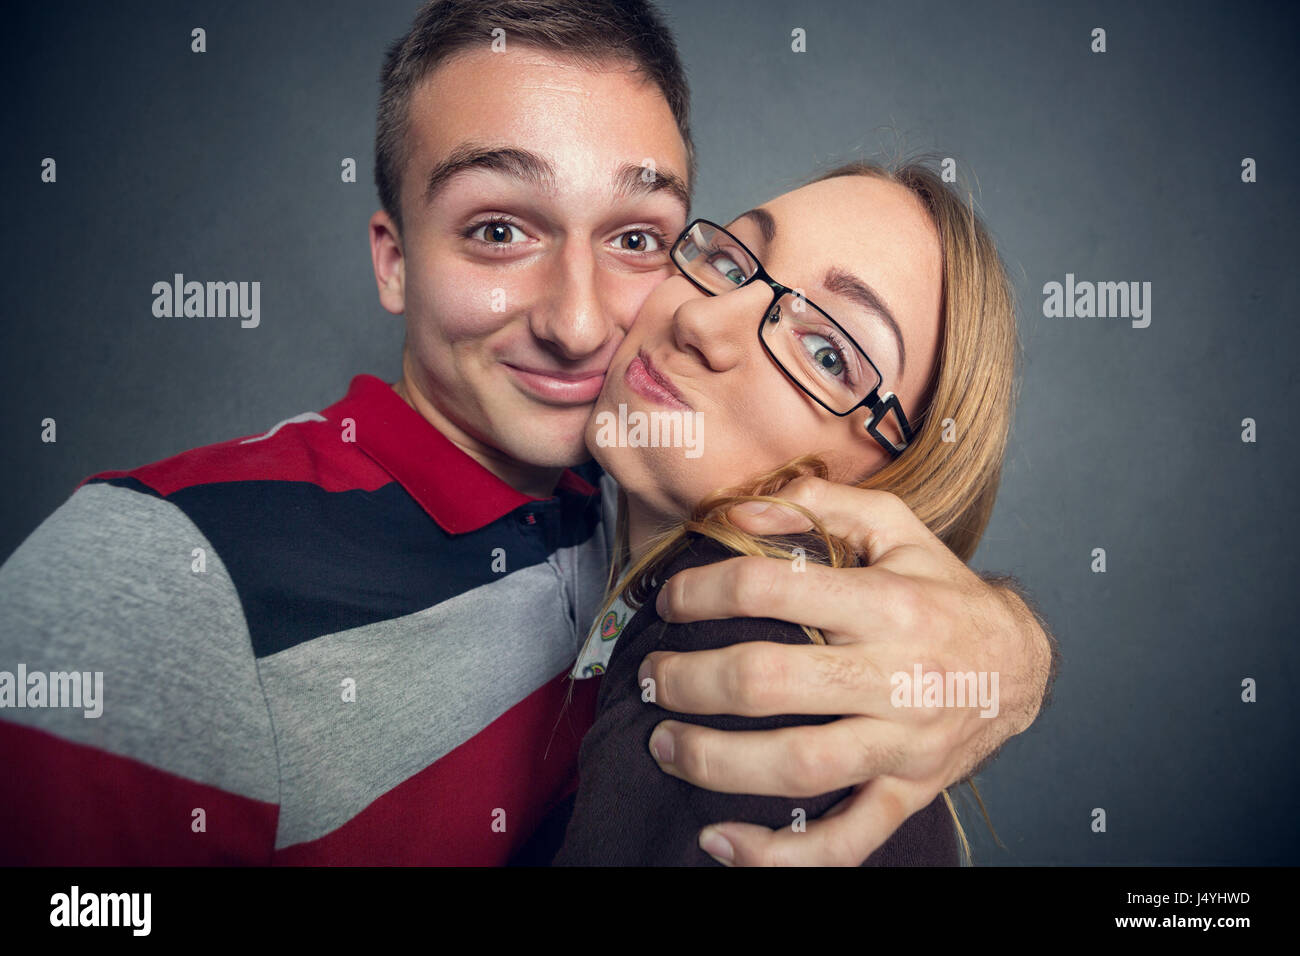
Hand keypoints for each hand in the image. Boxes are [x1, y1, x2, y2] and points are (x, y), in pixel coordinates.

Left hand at [638, 476, 1052, 865]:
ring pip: (800, 766)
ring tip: (664, 746)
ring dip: (715, 762)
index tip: (671, 602)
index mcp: (888, 603)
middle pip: (769, 683)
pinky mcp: (909, 793)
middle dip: (690, 682)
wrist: (1022, 664)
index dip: (703, 592)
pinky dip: (780, 855)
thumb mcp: (896, 526)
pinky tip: (722, 842)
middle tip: (651, 676)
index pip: (770, 588)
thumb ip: (819, 503)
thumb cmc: (944, 593)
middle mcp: (897, 676)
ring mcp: (904, 744)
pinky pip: (845, 841)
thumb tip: (737, 513)